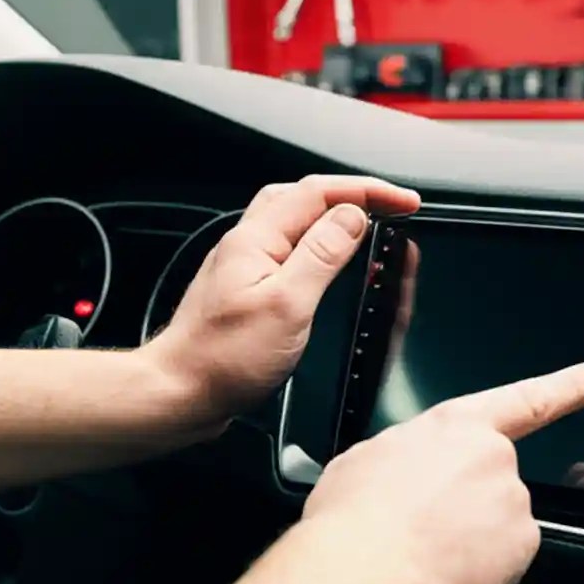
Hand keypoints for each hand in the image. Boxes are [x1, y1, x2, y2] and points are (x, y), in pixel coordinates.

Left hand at [141, 176, 420, 425]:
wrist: (178, 393)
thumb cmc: (221, 359)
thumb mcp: (287, 304)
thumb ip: (321, 255)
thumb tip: (353, 217)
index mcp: (257, 239)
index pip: (321, 191)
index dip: (369, 190)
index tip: (405, 202)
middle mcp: (247, 244)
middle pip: (305, 197)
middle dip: (352, 195)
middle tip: (390, 208)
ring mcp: (244, 265)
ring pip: (294, 222)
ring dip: (334, 217)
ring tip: (367, 227)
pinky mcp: (245, 289)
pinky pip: (287, 251)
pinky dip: (317, 247)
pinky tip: (328, 265)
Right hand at [302, 359, 583, 583]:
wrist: (364, 571)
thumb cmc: (354, 516)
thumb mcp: (367, 460)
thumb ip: (407, 457)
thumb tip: (406, 475)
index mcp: (456, 426)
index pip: (528, 400)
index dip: (573, 385)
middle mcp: (495, 458)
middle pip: (492, 483)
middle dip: (465, 507)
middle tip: (420, 529)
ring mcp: (514, 502)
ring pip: (497, 526)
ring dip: (468, 541)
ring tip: (421, 552)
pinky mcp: (522, 546)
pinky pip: (504, 561)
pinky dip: (480, 572)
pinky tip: (442, 573)